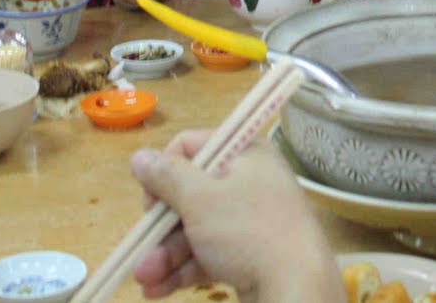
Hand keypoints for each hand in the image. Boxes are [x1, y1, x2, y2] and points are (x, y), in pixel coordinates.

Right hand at [130, 133, 342, 301]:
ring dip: (165, 254)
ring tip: (144, 278)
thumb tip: (140, 156)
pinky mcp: (250, 252)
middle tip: (141, 251)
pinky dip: (184, 269)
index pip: (191, 147)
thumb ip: (167, 177)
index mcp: (244, 152)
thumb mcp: (200, 198)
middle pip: (190, 194)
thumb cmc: (247, 230)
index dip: (164, 172)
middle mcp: (250, 180)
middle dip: (160, 227)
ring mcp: (251, 219)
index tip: (150, 201)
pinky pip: (209, 253)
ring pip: (196, 229)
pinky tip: (158, 289)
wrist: (296, 285)